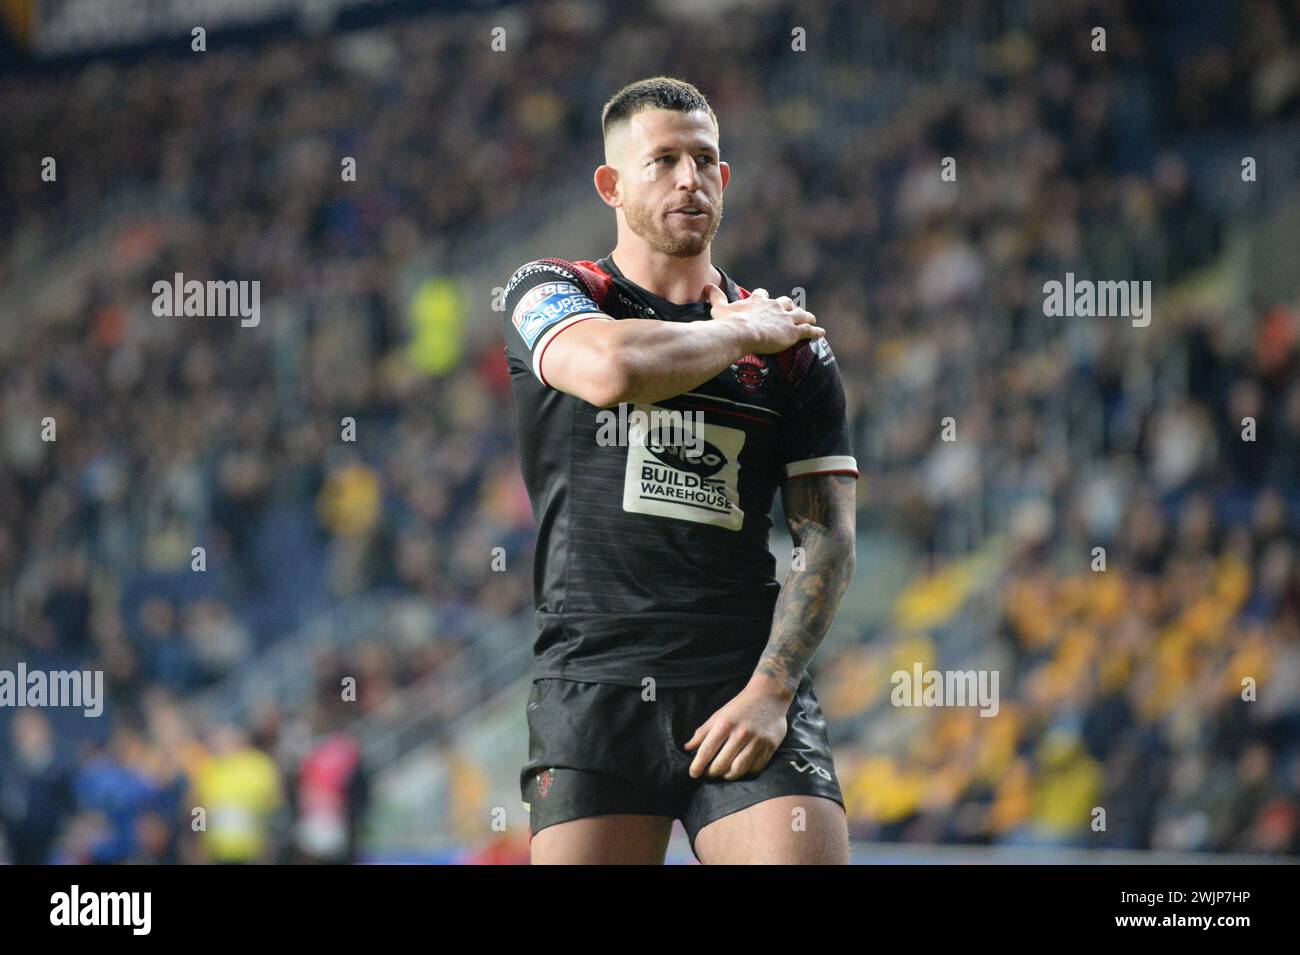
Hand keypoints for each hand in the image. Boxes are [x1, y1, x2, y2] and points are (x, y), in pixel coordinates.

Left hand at [684, 680, 791, 779]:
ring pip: (739, 769)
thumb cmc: (740, 706)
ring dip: (728, 775)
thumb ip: (703, 732)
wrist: (769, 695)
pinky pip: (756, 767)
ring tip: (724, 772)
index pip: (707, 750)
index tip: (693, 773)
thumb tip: (687, 748)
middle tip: (709, 773)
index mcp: (725, 724)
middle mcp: (741, 733)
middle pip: (722, 763)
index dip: (697, 765)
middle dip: (712, 772)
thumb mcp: (719, 715)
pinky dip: (746, 771)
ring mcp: (757, 740)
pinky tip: (741, 767)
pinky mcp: (770, 746)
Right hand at [702, 284, 823, 354]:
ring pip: (801, 315)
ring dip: (806, 317)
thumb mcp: (720, 309)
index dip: (764, 297)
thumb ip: (715, 297)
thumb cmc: (730, 322)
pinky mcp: (793, 331)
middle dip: (788, 306)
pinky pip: (808, 330)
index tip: (764, 299)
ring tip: (810, 319)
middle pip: (785, 302)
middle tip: (790, 310)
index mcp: (758, 301)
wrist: (742, 332)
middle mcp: (774, 306)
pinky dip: (815, 331)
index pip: (763, 295)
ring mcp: (786, 318)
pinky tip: (821, 332)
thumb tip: (707, 286)